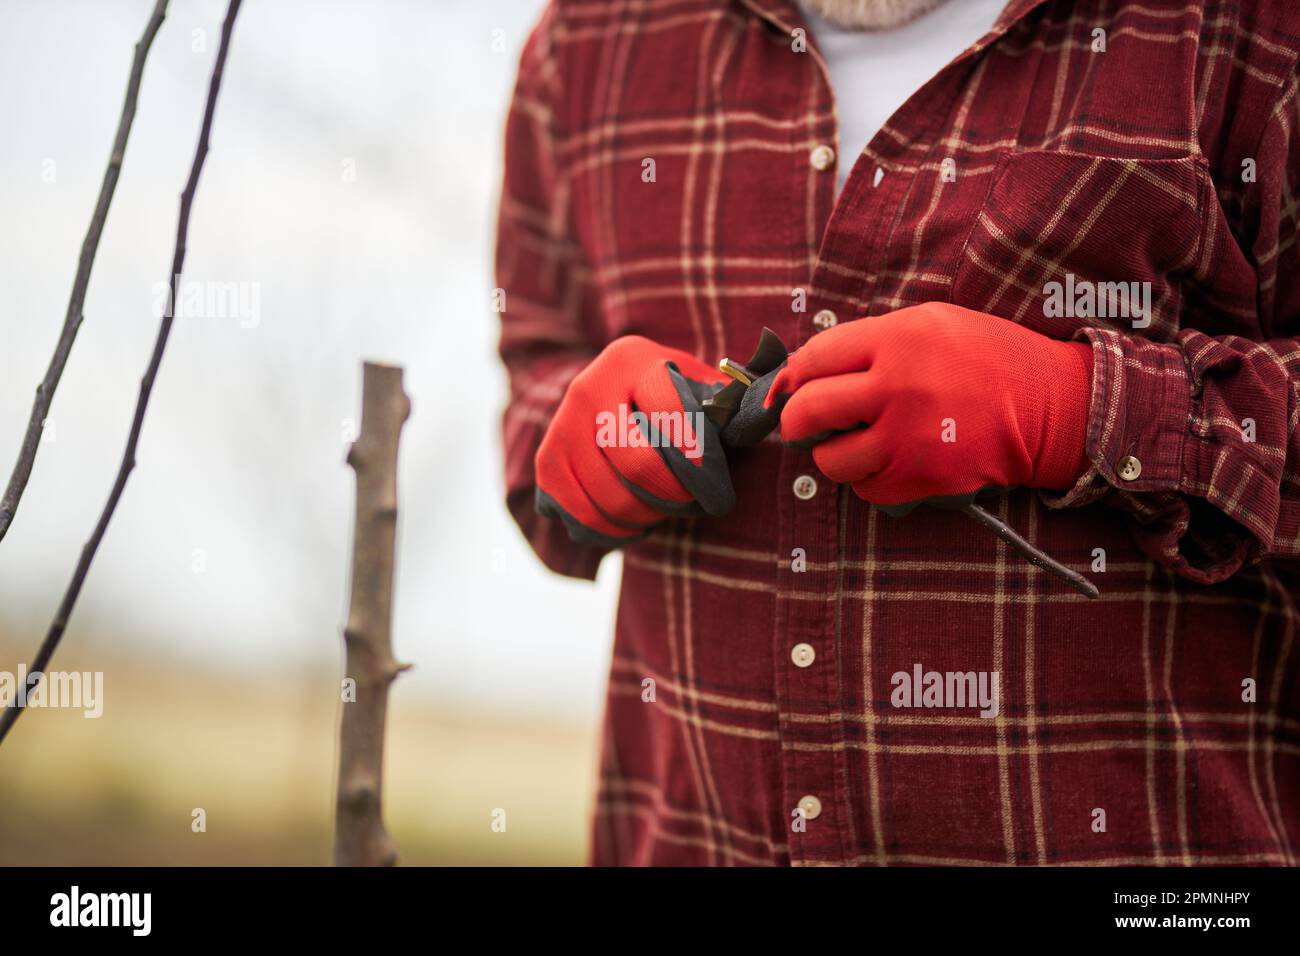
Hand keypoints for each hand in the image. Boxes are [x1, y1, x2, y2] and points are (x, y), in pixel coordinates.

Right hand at [535, 336, 732, 545]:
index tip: (719, 494)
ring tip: (665, 512)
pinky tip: (635, 524)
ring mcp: (562, 424)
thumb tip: (774, 409)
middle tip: (694, 506)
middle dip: (674, 497)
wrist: (609, 401)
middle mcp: (590, 386)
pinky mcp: (547, 461)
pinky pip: (582, 514)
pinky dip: (614, 532)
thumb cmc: (673, 402)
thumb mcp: (701, 389)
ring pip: (611, 496)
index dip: (700, 465)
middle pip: (637, 463)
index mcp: (634, 360)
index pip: (671, 418)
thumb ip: (733, 402)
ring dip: (648, 517)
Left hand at [767, 303, 1092, 505]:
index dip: (794, 377)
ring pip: (830, 460)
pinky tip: (892, 461)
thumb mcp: (929, 324)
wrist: (1050, 407)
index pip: (812, 359)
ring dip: (835, 454)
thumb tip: (804, 371)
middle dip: (796, 421)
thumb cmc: (984, 360)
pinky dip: (870, 480)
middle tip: (804, 424)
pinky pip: (865, 489)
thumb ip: (869, 343)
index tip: (792, 388)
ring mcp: (908, 437)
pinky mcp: (921, 477)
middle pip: (807, 412)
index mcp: (896, 339)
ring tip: (859, 442)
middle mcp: (897, 387)